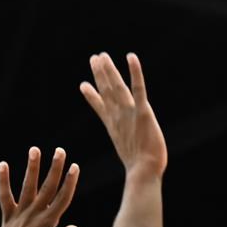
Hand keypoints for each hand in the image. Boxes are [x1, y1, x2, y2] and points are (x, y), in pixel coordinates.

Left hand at [0, 146, 81, 226]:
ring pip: (28, 187)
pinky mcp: (8, 218)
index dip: (70, 182)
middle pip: (47, 187)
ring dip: (32, 168)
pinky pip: (5, 196)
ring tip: (34, 150)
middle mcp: (34, 215)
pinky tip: (3, 165)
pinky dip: (4, 181)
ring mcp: (20, 215)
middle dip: (55, 168)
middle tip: (59, 150)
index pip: (62, 198)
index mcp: (48, 223)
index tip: (75, 166)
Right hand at [80, 52, 166, 178]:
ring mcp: (129, 113)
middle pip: (106, 91)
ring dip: (109, 70)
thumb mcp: (128, 153)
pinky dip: (134, 72)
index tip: (83, 85)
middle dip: (99, 74)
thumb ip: (125, 146)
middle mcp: (118, 117)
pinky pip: (138, 88)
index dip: (92, 96)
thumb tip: (125, 151)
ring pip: (116, 87)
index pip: (101, 107)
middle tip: (94, 58)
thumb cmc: (140, 168)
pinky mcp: (142, 112)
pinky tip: (130, 57)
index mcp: (114, 127)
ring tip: (102, 56)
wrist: (143, 171)